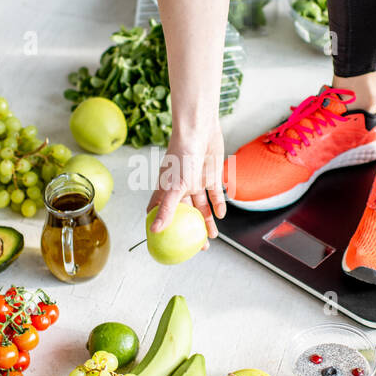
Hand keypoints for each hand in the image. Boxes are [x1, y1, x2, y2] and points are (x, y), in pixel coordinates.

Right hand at [147, 120, 225, 241]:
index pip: (160, 211)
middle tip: (198, 246)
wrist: (199, 129)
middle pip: (185, 213)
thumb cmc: (182, 154)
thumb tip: (154, 230)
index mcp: (167, 189)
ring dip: (206, 221)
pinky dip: (218, 204)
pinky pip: (215, 194)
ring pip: (201, 206)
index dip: (161, 226)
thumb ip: (167, 209)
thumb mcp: (174, 187)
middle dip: (190, 230)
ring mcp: (196, 180)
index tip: (164, 243)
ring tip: (212, 237)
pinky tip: (221, 215)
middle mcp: (180, 186)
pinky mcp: (211, 174)